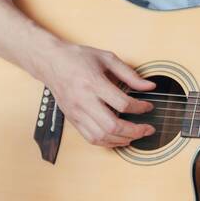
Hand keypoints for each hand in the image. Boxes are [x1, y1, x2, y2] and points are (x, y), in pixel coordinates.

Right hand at [40, 42, 155, 147]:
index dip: (140, 108)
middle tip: (147, 129)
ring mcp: (76, 112)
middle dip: (135, 131)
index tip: (148, 107)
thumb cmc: (77, 58)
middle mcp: (84, 100)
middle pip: (112, 126)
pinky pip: (91, 138)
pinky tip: (117, 138)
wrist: (50, 62)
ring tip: (135, 135)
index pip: (122, 103)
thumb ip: (129, 74)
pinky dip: (107, 142)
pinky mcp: (72, 119)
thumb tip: (149, 86)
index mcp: (93, 83)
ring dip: (122, 140)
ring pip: (102, 136)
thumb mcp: (106, 58)